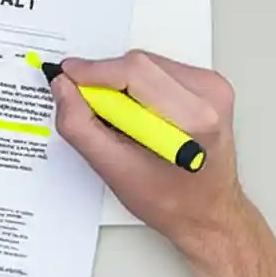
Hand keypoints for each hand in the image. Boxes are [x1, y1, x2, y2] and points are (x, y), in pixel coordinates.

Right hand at [51, 50, 275, 276]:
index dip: (93, 71)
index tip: (66, 76)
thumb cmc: (174, 201)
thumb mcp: (116, 172)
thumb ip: (81, 127)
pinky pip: (159, 69)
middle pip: (140, 63)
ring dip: (122, 84)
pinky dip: (138, 86)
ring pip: (147, 63)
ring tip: (122, 122)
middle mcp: (209, 95)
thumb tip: (63, 88)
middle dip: (105, 80)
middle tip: (91, 109)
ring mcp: (212, 86)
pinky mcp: (208, 84)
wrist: (209, 213)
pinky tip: (139, 115)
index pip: (134, 72)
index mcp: (194, 118)